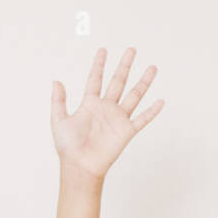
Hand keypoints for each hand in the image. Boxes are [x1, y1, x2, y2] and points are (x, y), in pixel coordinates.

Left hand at [50, 47, 163, 181]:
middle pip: (118, 81)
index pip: (96, 79)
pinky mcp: (126, 131)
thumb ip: (58, 101)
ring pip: (134, 96)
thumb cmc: (68, 147)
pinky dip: (152, 111)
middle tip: (132, 50)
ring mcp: (118, 119)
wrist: (80, 167)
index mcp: (90, 104)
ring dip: (144, 82)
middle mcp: (106, 108)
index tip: (103, 50)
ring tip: (152, 68)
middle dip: (125, 65)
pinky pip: (142, 119)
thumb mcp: (58, 120)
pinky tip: (161, 101)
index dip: (99, 65)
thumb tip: (56, 81)